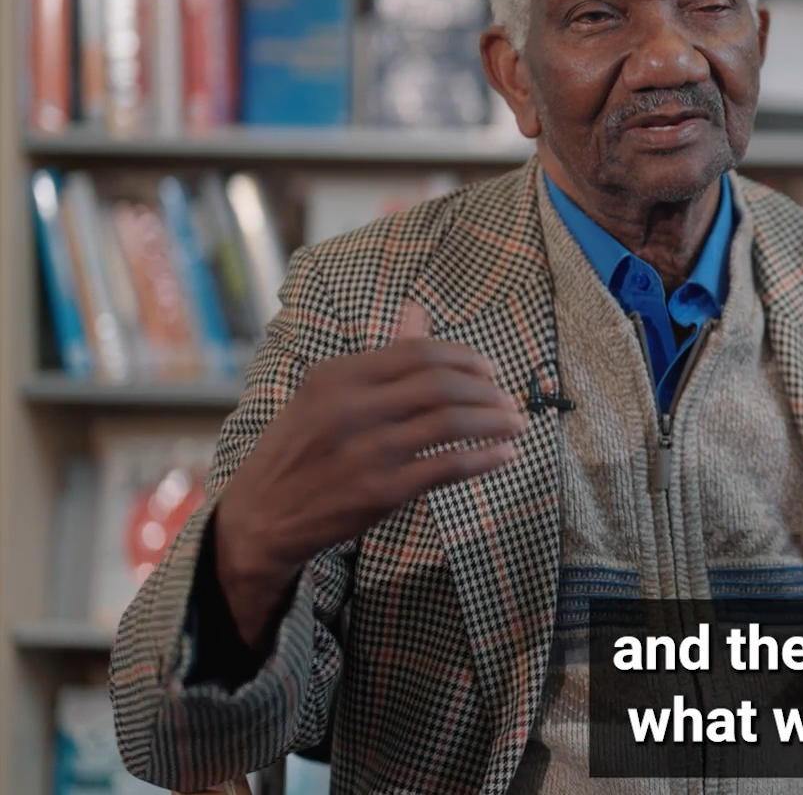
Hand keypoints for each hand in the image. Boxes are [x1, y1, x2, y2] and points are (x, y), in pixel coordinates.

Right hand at [213, 302, 523, 647]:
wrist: (261, 517)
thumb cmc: (298, 450)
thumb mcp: (324, 394)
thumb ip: (380, 357)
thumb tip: (417, 311)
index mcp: (336, 377)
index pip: (418, 352)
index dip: (464, 358)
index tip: (488, 369)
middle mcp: (351, 409)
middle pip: (441, 384)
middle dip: (486, 389)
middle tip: (508, 398)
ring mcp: (368, 451)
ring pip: (451, 423)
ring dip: (494, 421)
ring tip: (515, 423)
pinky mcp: (382, 491)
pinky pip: (448, 467)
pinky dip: (485, 458)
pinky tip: (504, 455)